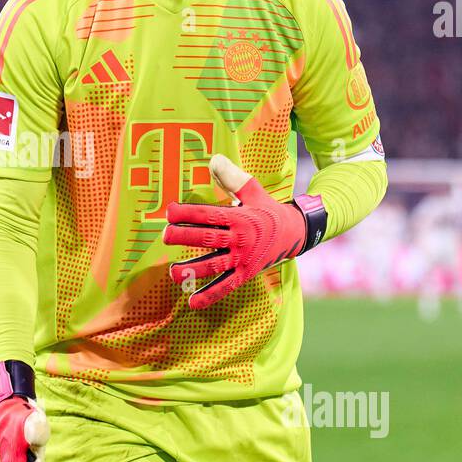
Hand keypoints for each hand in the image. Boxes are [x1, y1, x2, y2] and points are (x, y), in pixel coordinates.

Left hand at [163, 153, 307, 309]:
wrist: (296, 233)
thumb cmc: (267, 209)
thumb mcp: (253, 190)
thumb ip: (232, 176)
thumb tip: (213, 159)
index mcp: (239, 217)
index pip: (209, 214)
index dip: (188, 213)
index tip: (169, 211)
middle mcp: (240, 238)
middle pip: (209, 238)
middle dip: (185, 237)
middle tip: (166, 236)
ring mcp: (243, 258)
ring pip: (215, 265)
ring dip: (193, 270)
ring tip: (173, 273)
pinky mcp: (246, 273)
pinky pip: (227, 286)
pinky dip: (211, 295)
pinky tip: (193, 302)